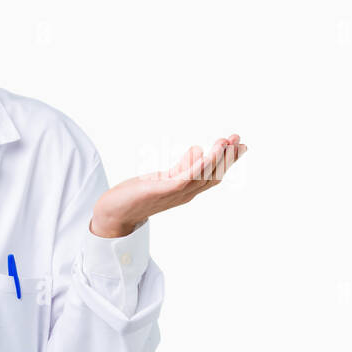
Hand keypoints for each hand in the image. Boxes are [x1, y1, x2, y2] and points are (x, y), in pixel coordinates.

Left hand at [90, 134, 248, 236]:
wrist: (113, 212)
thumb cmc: (136, 195)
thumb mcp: (162, 177)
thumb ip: (181, 166)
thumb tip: (197, 149)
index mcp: (185, 189)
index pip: (212, 175)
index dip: (227, 161)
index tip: (239, 145)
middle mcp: (184, 193)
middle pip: (213, 176)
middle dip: (227, 157)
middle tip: (238, 138)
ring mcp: (175, 193)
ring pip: (204, 176)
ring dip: (217, 158)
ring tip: (226, 141)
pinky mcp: (163, 190)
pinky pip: (187, 177)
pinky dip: (200, 164)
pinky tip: (207, 151)